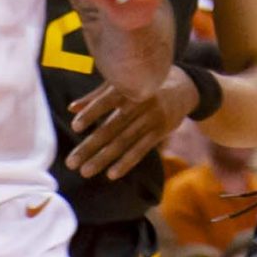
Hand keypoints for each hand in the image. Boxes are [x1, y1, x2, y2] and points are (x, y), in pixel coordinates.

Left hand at [67, 66, 198, 180]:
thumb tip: (71, 108)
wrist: (186, 86)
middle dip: (90, 145)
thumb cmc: (147, 82)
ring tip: (85, 171)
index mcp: (131, 85)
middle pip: (112, 126)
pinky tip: (112, 174)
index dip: (92, 111)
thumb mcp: (126, 82)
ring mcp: (152, 117)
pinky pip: (142, 149)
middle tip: (71, 162)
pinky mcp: (161, 131)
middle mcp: (141, 100)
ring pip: (124, 141)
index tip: (75, 126)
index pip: (109, 99)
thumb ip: (99, 95)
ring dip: (103, 158)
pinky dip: (127, 162)